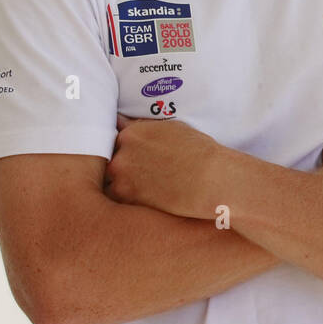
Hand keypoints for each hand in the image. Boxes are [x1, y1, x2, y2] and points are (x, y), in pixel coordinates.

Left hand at [107, 113, 223, 218]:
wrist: (212, 179)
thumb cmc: (200, 153)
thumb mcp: (174, 129)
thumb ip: (144, 128)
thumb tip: (122, 122)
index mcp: (132, 133)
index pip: (115, 142)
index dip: (127, 153)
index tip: (137, 160)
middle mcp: (121, 152)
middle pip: (110, 162)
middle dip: (123, 169)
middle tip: (145, 176)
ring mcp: (120, 176)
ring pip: (110, 183)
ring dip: (123, 186)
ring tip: (147, 190)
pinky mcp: (126, 198)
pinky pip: (117, 201)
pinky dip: (129, 201)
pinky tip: (148, 200)